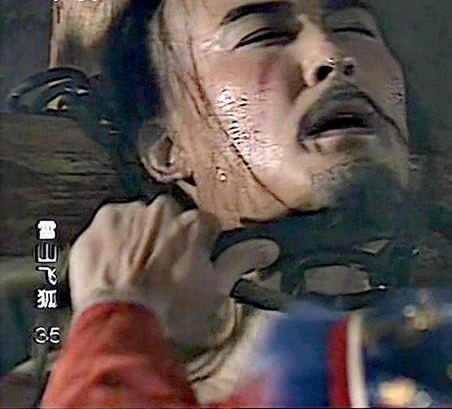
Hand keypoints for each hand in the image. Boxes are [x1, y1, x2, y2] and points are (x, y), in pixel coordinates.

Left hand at [68, 195, 278, 345]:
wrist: (118, 323)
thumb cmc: (168, 311)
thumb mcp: (215, 290)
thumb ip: (242, 260)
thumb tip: (268, 247)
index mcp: (195, 224)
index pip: (206, 226)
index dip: (200, 248)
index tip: (191, 265)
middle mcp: (163, 210)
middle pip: (172, 220)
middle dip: (170, 239)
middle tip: (163, 272)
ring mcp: (129, 214)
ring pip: (141, 220)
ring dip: (141, 238)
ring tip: (137, 273)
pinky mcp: (100, 224)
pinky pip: (112, 226)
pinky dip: (114, 241)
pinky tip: (117, 267)